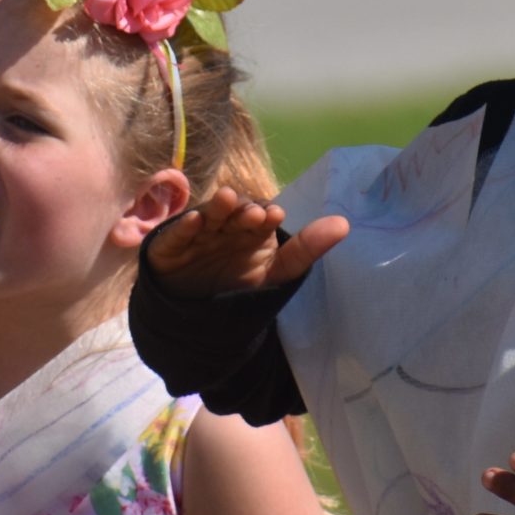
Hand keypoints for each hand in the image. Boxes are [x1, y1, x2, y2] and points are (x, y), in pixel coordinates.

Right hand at [143, 186, 348, 297]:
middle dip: (243, 210)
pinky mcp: (171, 247)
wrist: (196, 314)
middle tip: (253, 212)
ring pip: (207, 216)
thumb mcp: (276, 272)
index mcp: (250, 229)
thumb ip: (306, 250)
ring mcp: (197, 234)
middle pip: (234, 213)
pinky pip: (177, 235)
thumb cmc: (238, 286)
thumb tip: (344, 224)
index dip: (265, 216)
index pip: (259, 216)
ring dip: (217, 208)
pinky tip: (193, 221)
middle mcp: (224, 226)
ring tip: (227, 200)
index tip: (274, 216)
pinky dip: (184, 227)